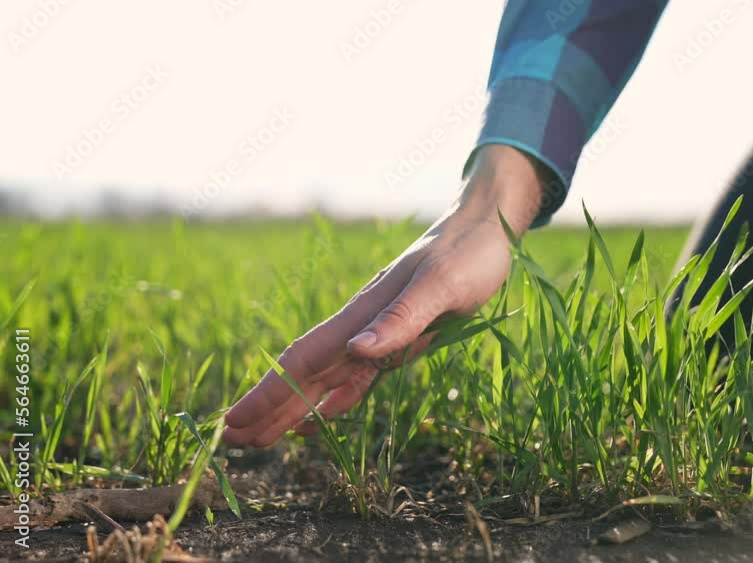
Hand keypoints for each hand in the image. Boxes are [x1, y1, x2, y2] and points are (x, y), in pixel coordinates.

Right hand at [223, 145, 546, 446]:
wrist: (486, 227)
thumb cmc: (467, 253)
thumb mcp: (441, 285)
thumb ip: (400, 319)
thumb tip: (355, 350)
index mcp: (364, 312)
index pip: (305, 358)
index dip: (270, 391)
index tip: (236, 421)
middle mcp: (363, 325)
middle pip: (307, 374)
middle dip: (272, 407)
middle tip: (237, 443)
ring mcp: (379, 333)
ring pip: (328, 379)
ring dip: (297, 408)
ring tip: (265, 438)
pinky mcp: (401, 339)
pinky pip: (361, 377)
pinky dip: (338, 399)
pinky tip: (323, 418)